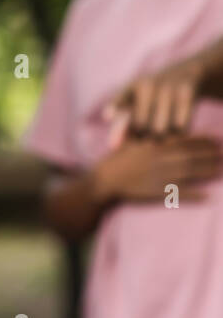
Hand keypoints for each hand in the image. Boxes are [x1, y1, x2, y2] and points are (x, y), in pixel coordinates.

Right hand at [93, 128, 222, 203]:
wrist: (105, 179)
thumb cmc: (117, 158)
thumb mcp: (129, 138)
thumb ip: (143, 129)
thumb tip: (153, 120)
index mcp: (155, 145)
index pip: (183, 140)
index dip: (202, 140)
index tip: (217, 138)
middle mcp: (161, 159)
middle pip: (191, 156)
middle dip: (210, 154)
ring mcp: (160, 176)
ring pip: (190, 173)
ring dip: (207, 171)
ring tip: (221, 170)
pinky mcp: (158, 192)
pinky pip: (180, 194)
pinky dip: (194, 195)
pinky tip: (208, 196)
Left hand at [103, 42, 222, 136]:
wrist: (186, 73)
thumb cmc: (153, 95)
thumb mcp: (136, 100)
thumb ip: (123, 122)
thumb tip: (113, 146)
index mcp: (132, 86)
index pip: (120, 98)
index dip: (114, 107)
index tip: (107, 117)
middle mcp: (148, 85)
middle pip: (141, 125)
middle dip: (143, 136)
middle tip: (147, 136)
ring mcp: (168, 88)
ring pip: (161, 129)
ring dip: (162, 137)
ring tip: (162, 132)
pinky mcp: (187, 94)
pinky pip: (181, 126)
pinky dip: (179, 132)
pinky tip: (178, 125)